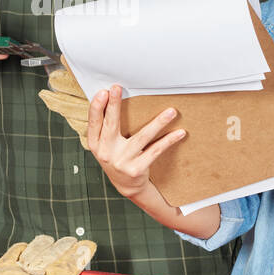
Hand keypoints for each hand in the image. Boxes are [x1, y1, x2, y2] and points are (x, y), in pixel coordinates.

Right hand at [86, 84, 185, 199]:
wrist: (127, 186)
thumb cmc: (117, 156)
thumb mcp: (105, 144)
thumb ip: (105, 126)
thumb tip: (109, 95)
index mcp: (96, 144)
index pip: (94, 123)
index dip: (97, 107)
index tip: (103, 92)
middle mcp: (106, 153)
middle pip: (111, 125)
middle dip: (114, 106)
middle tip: (117, 88)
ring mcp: (122, 162)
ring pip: (142, 137)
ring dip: (158, 123)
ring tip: (171, 111)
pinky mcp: (137, 169)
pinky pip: (156, 150)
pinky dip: (168, 140)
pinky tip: (179, 132)